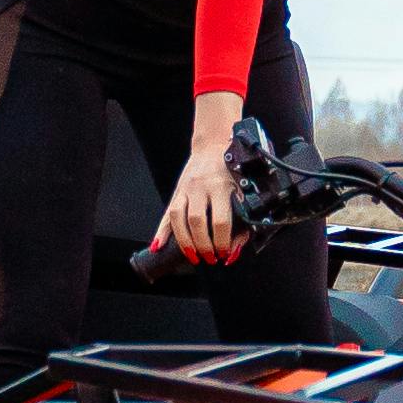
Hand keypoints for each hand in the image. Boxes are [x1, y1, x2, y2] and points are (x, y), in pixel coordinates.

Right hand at [151, 129, 242, 265]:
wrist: (215, 145)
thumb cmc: (233, 168)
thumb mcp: (244, 189)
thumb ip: (245, 217)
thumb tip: (236, 247)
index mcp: (220, 185)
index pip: (220, 220)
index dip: (222, 241)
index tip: (226, 253)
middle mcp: (200, 187)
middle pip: (197, 222)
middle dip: (203, 245)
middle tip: (211, 258)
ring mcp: (186, 189)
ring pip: (178, 219)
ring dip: (184, 242)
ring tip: (193, 257)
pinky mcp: (177, 192)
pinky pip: (167, 214)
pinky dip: (161, 232)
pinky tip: (158, 246)